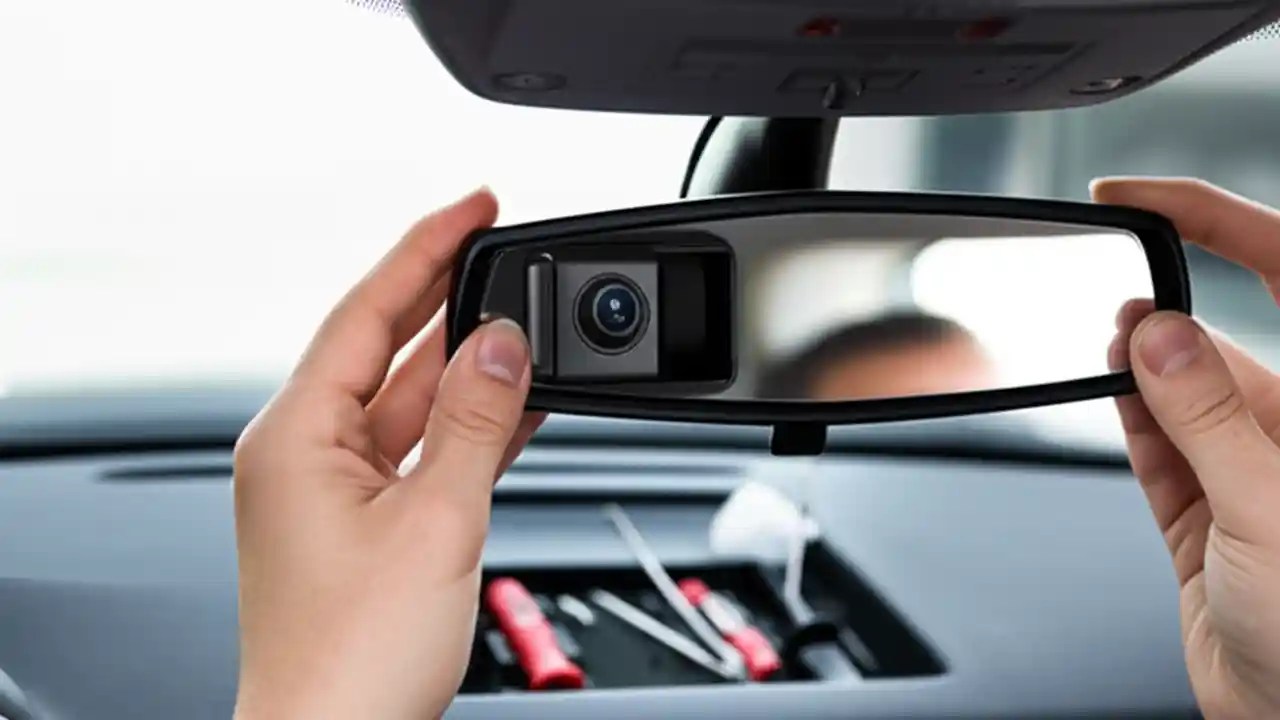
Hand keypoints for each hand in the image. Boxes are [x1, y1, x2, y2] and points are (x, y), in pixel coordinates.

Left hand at [231, 189, 544, 719]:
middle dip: (451, 300)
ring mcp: (334, 489)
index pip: (364, 310)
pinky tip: (517, 402)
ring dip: (468, 368)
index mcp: (294, 436)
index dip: (424, 249)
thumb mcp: (435, 522)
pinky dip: (469, 425)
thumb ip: (476, 423)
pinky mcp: (366, 522)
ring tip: (528, 321)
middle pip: (387, 348)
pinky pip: (423, 449)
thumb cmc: (352, 661)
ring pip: (411, 401)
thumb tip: (505, 344)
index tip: (474, 203)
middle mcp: (305, 453)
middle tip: (508, 251)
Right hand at [1094, 178, 1279, 719]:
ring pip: (1186, 400)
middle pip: (1229, 346)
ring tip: (1106, 348)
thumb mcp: (1275, 514)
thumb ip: (1213, 420)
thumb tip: (1163, 337)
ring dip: (1142, 372)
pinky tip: (1113, 394)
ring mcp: (1254, 479)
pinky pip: (1161, 454)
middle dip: (1170, 317)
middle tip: (1119, 307)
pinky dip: (1132, 424)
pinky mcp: (1210, 521)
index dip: (1222, 225)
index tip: (1143, 199)